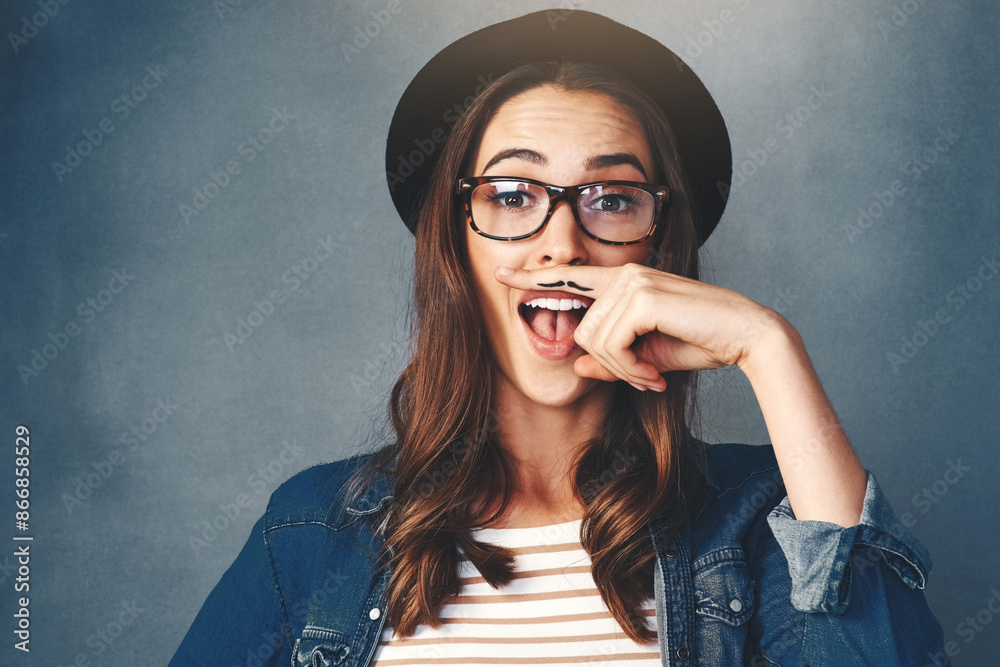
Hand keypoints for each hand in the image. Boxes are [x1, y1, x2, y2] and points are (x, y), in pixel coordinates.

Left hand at [495, 262, 789, 390]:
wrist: (746, 336)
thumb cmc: (700, 343)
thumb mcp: (646, 358)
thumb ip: (610, 358)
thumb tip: (578, 366)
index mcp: (624, 281)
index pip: (569, 277)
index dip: (532, 277)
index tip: (500, 273)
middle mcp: (625, 275)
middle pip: (582, 330)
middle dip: (608, 365)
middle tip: (642, 379)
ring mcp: (634, 282)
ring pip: (594, 340)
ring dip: (622, 369)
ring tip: (651, 375)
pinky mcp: (642, 296)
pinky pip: (611, 344)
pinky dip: (629, 368)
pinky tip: (653, 373)